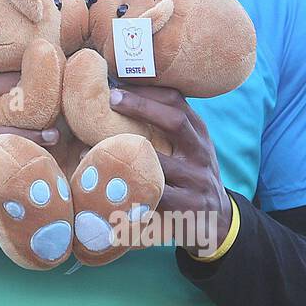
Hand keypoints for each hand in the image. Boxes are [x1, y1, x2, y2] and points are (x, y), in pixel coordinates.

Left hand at [108, 84, 230, 254]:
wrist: (218, 222)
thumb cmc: (190, 176)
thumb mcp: (188, 148)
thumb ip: (166, 127)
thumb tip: (119, 96)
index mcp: (199, 134)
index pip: (177, 102)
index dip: (148, 91)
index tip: (117, 84)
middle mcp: (201, 153)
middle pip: (175, 121)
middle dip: (142, 106)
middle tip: (111, 99)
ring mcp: (197, 180)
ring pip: (158, 163)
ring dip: (122, 155)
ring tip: (87, 150)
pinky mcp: (188, 207)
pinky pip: (154, 197)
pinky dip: (126, 190)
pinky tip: (103, 187)